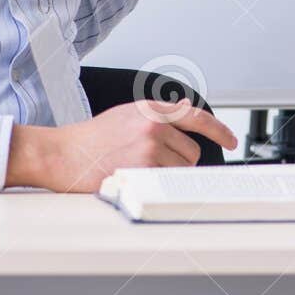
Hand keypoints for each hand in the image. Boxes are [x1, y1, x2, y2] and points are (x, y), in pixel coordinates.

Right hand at [6, 102, 237, 192]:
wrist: (62, 154)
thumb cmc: (90, 139)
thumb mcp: (126, 115)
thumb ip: (157, 114)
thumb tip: (184, 108)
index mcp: (151, 109)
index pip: (197, 117)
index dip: (220, 131)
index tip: (231, 141)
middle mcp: (154, 125)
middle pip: (192, 152)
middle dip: (179, 162)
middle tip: (150, 164)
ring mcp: (149, 147)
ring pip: (181, 171)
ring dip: (165, 175)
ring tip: (136, 169)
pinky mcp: (143, 168)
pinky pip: (166, 183)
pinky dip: (155, 185)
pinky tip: (133, 178)